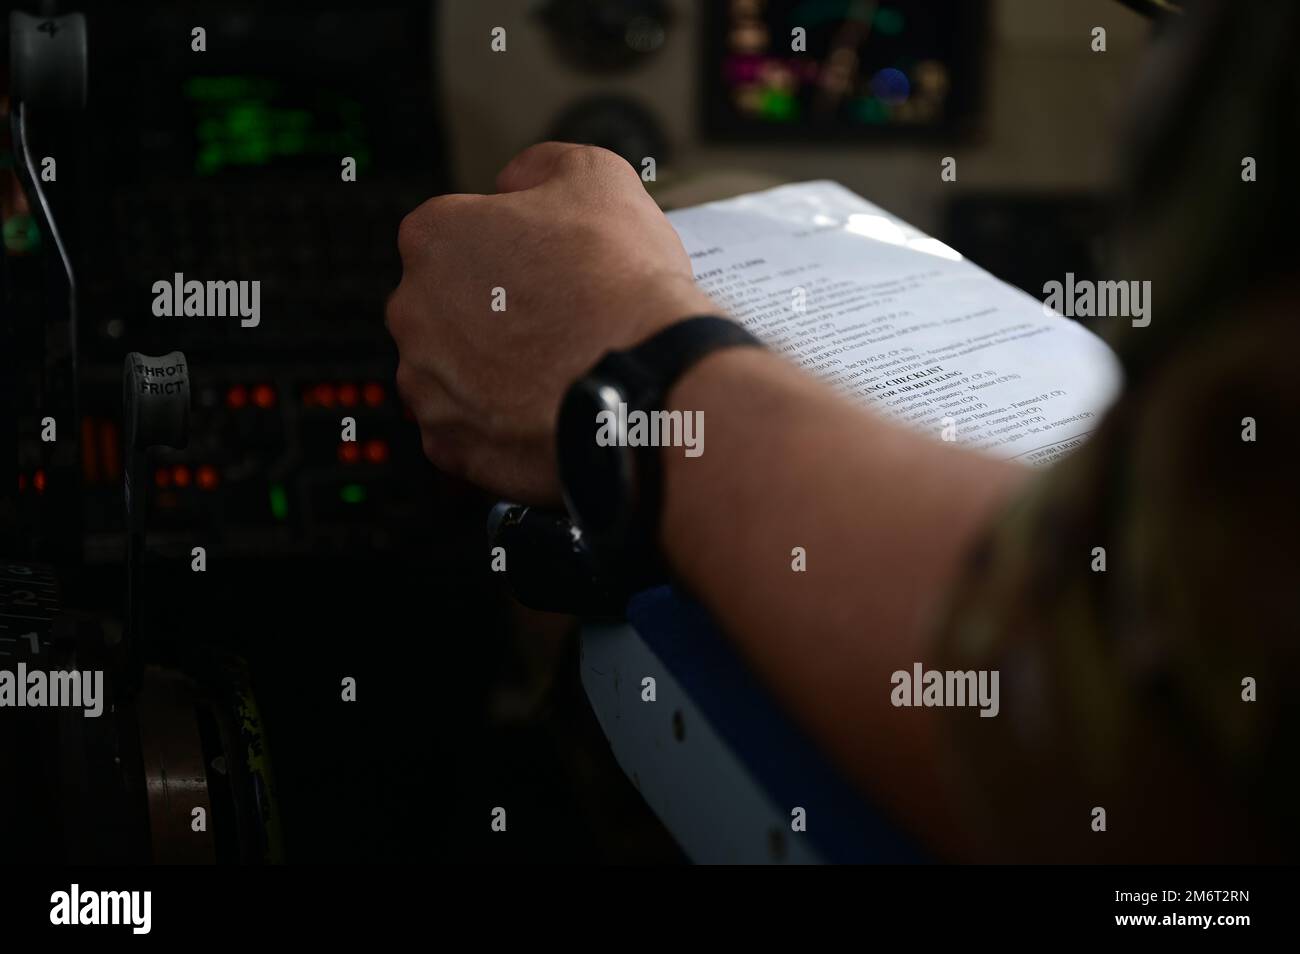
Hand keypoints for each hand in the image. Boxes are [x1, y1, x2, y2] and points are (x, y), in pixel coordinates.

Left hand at [386, 142, 715, 502]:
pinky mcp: (448, 446)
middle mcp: (413, 311)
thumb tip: (515, 183)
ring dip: (490, 370)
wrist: (648, 385)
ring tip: (554, 371)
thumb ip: (539, 167)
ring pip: (451, 371)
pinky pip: (465, 431)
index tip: (544, 268)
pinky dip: (497, 425)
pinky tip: (543, 411)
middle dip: (491, 313)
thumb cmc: (623, 284)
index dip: (508, 249)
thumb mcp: (598, 176)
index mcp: (436, 237)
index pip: (456, 235)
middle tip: (554, 321)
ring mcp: (426, 384)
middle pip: (446, 306)